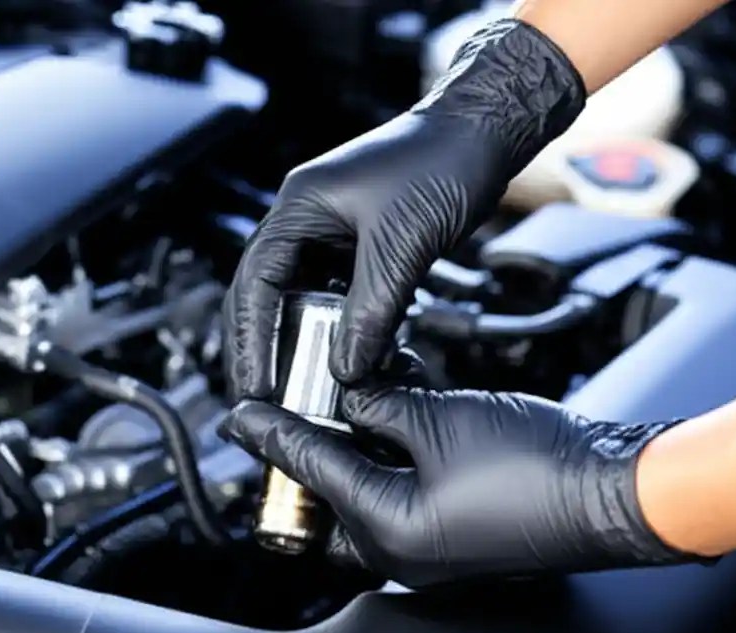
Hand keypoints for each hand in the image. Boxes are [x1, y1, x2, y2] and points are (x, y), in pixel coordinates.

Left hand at [222, 386, 692, 587]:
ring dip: (362, 434)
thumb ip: (378, 406)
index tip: (242, 415)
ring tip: (357, 384)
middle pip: (332, 493)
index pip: (312, 473)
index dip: (273, 435)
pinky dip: (399, 443)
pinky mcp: (461, 521)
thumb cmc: (533, 465)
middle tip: (298, 402)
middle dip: (316, 442)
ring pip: (371, 483)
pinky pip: (410, 482)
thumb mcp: (437, 420)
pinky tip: (402, 395)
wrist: (612, 487)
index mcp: (387, 531)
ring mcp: (434, 539)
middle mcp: (404, 548)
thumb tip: (348, 395)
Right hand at [223, 19, 585, 398]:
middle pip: (270, 295)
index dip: (249, 340)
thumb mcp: (401, 245)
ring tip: (307, 389)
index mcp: (299, 208)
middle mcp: (308, 220)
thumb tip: (345, 370)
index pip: (254, 283)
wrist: (486, 131)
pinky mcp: (366, 245)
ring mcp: (335, 232)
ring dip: (307, 342)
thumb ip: (369, 311)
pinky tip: (354, 359)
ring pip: (306, 300)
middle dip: (267, 348)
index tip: (253, 387)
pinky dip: (344, 328)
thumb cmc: (442, 162)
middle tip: (267, 399)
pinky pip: (341, 296)